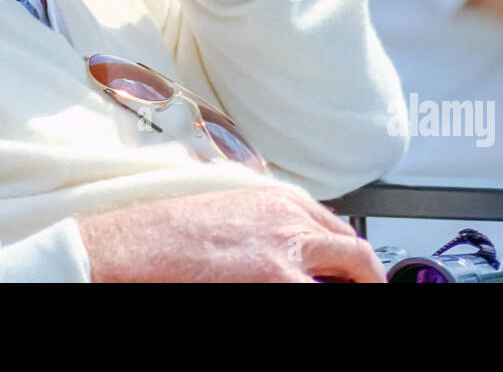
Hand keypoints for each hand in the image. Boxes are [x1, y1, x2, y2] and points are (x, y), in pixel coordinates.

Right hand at [76, 185, 385, 282]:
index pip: (343, 233)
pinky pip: (312, 297)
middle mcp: (291, 226)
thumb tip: (298, 249)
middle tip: (369, 292)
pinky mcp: (275, 286)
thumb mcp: (231, 211)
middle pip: (358, 259)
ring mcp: (286, 262)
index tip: (358, 276)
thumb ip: (271, 225)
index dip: (357, 262)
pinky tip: (307, 300)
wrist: (134, 247)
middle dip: (368, 281)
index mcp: (282, 203)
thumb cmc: (169, 230)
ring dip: (346, 290)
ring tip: (334, 295)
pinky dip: (315, 298)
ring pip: (345, 280)